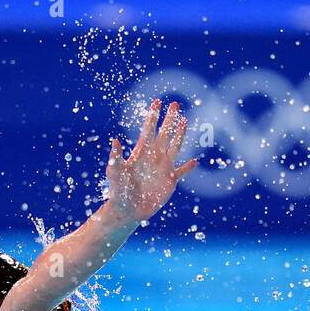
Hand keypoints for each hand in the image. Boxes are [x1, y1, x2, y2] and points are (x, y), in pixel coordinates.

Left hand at [106, 99, 197, 223]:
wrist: (128, 209)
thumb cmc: (118, 190)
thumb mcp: (115, 171)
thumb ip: (116, 156)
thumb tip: (114, 140)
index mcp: (141, 152)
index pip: (149, 129)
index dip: (153, 116)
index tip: (157, 101)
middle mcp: (153, 156)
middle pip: (164, 133)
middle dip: (170, 119)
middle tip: (176, 104)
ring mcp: (163, 168)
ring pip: (174, 147)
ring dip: (180, 135)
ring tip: (185, 122)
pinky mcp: (170, 181)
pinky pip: (181, 172)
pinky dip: (188, 167)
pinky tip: (194, 162)